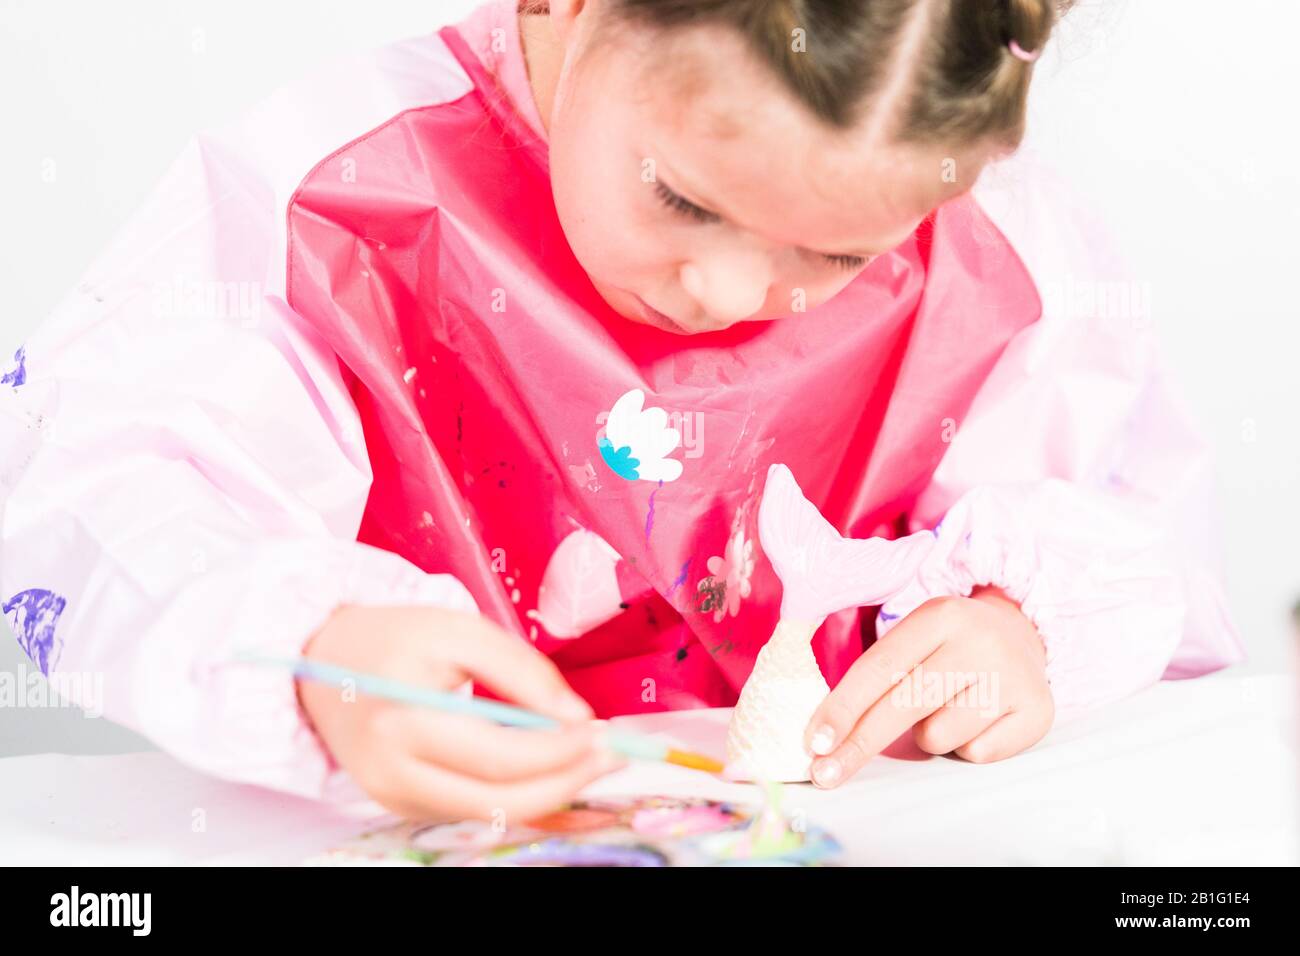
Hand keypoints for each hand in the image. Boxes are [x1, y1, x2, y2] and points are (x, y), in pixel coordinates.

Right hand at [299, 605, 623, 821]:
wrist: (322, 661)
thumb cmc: (393, 638)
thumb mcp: (459, 630)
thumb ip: (521, 670)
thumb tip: (576, 717)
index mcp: (402, 720)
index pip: (499, 755)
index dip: (560, 751)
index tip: (604, 733)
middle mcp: (393, 772)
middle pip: (497, 801)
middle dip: (565, 783)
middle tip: (611, 757)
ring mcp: (395, 797)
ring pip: (490, 816)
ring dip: (551, 797)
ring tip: (593, 765)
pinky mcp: (403, 805)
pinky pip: (475, 814)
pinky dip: (523, 804)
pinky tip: (564, 790)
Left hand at [803, 588, 1053, 786]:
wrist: (1021, 636)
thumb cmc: (948, 648)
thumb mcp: (914, 639)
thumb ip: (877, 676)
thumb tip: (825, 736)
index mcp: (940, 615)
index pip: (880, 668)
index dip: (843, 708)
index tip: (814, 743)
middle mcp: (980, 641)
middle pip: (904, 705)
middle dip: (858, 744)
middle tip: (825, 773)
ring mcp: (1013, 677)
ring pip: (939, 736)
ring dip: (929, 736)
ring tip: (948, 708)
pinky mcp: (1037, 711)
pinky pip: (976, 754)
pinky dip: (966, 746)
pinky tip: (979, 719)